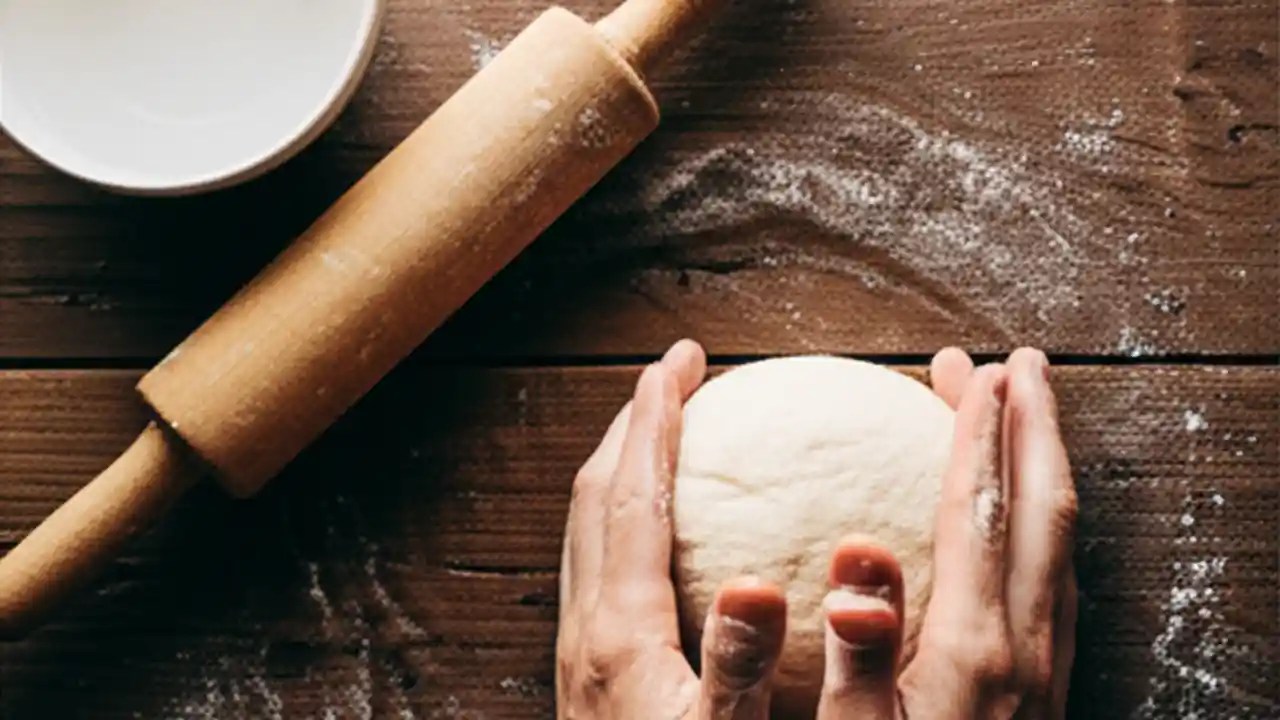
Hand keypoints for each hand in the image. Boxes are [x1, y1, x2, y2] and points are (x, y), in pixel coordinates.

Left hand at [556, 340, 789, 718]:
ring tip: (672, 435)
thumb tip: (758, 584)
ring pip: (591, 527)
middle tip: (679, 375)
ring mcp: (582, 651)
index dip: (656, 418)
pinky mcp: (590, 675)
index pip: (633, 494)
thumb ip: (739, 669)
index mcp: (617, 633)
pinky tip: (673, 538)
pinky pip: (601, 564)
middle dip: (635, 422)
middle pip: (599, 495)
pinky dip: (630, 518)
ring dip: (627, 467)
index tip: (682, 361)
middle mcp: (588, 629)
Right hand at [816, 348, 1077, 718]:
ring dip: (1045, 466)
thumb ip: (857, 653)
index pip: (982, 516)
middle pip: (1046, 512)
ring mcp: (1046, 670)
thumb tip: (858, 551)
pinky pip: (1058, 576)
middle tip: (1022, 363)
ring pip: (1061, 541)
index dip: (981, 437)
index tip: (980, 374)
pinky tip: (1023, 517)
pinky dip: (1045, 519)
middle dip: (1035, 426)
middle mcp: (1026, 649)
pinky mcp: (1046, 689)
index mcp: (975, 650)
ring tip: (1022, 416)